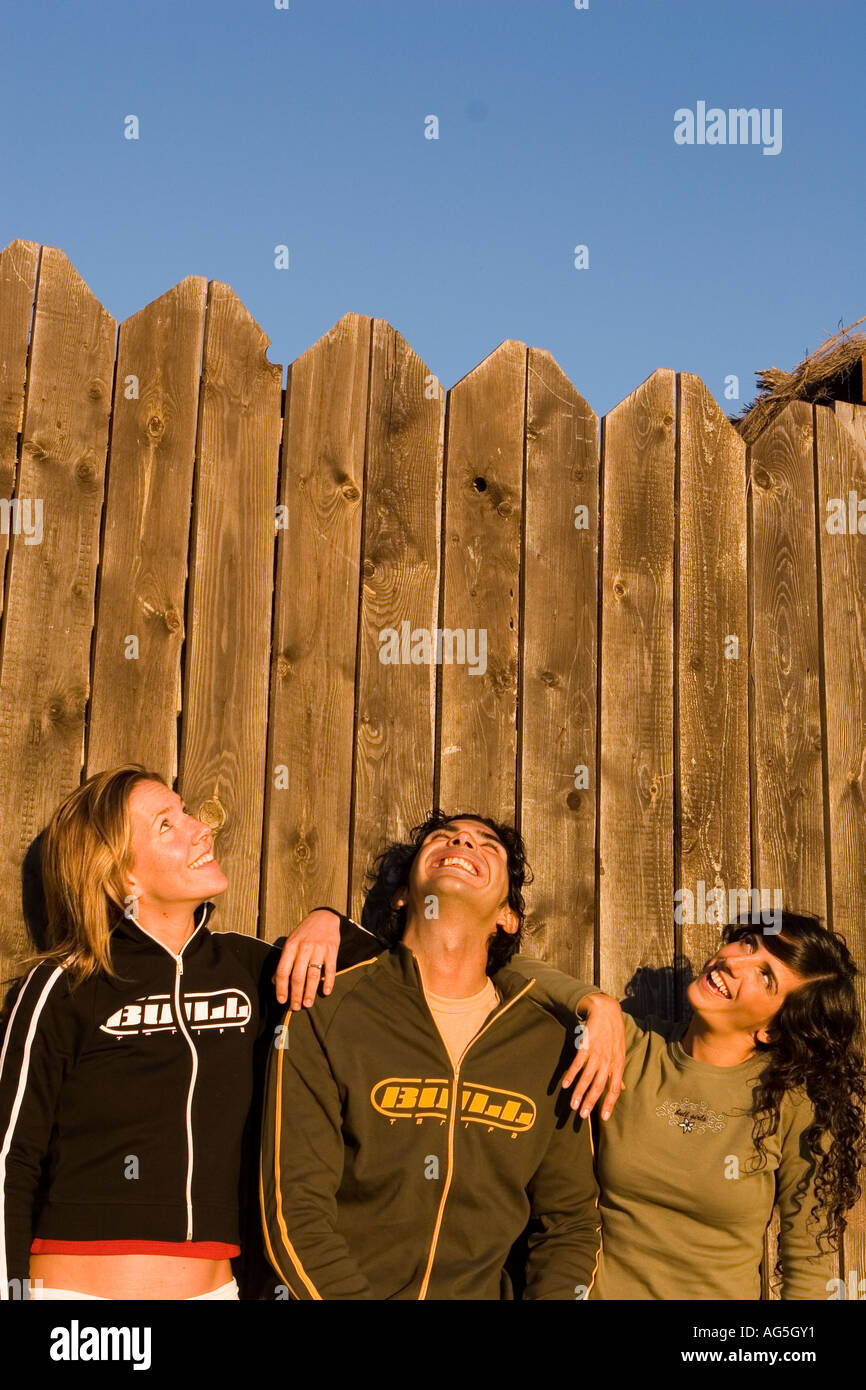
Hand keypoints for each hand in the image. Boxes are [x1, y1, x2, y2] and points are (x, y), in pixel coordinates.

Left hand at [273, 909, 341, 1009]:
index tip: (282, 1000)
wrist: (323, 917)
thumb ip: (283, 961)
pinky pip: (330, 969)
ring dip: (310, 992)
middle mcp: (304, 948)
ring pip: (313, 975)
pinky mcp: (332, 950)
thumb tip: (274, 981)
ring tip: (308, 1004)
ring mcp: (318, 949)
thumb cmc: (304, 933)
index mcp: (291, 947)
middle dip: (296, 994)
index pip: (283, 971)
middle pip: (297, 976)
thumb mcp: (290, 943)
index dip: (281, 988)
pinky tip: (325, 992)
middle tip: (295, 1007)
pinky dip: (328, 982)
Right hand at [561, 994, 625, 1119]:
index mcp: (618, 1065)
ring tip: (573, 1105)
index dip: (609, 1103)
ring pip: (587, 1078)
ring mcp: (597, 1054)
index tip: (604, 1118)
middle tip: (582, 1116)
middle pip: (599, 1086)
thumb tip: (622, 1088)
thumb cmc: (613, 1034)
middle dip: (590, 1102)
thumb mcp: (620, 1053)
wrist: (606, 1011)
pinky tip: (565, 1084)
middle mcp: (608, 1061)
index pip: (615, 1088)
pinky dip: (571, 1074)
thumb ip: (618, 1072)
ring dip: (579, 1092)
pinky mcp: (586, 1046)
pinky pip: (578, 1063)